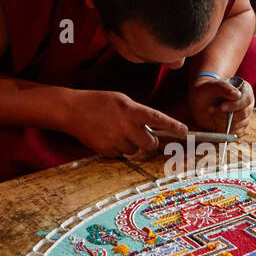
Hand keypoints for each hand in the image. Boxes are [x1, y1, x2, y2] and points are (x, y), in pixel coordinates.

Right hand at [66, 91, 188, 158]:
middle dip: (149, 142)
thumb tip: (152, 128)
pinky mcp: (105, 150)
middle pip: (149, 143)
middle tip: (144, 136)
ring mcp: (115, 140)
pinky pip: (120, 155)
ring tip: (117, 132)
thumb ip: (138, 113)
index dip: (172, 125)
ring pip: (134, 150)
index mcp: (131, 110)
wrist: (72, 110)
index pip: (157, 118)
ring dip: (131, 144)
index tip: (184, 131)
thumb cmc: (99, 102)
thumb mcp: (121, 101)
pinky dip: (118, 148)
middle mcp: (124, 126)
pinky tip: (108, 137)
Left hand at [189, 74, 253, 133]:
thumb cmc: (208, 90)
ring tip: (212, 112)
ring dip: (221, 121)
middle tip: (211, 109)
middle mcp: (247, 105)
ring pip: (237, 125)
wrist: (201, 100)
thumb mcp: (213, 86)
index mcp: (246, 92)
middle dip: (224, 114)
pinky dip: (222, 129)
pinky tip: (214, 121)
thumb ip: (225, 88)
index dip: (234, 105)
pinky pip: (233, 133)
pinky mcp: (238, 128)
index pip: (247, 100)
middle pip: (243, 115)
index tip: (221, 107)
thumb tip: (237, 95)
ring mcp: (244, 118)